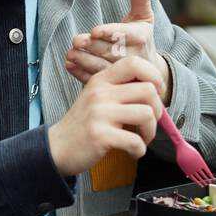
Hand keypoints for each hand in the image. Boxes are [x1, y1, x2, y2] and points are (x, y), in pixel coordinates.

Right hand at [47, 56, 164, 175]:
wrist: (57, 147)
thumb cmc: (84, 123)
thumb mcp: (97, 97)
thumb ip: (120, 89)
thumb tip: (156, 89)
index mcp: (101, 80)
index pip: (134, 63)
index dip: (153, 75)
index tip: (156, 92)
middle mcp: (101, 92)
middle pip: (148, 90)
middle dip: (157, 109)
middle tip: (149, 123)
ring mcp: (100, 113)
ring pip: (146, 114)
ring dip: (150, 131)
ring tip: (142, 139)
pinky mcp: (100, 135)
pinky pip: (135, 141)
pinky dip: (140, 150)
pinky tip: (132, 152)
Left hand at [64, 0, 171, 103]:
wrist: (147, 71)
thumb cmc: (140, 39)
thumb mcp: (143, 18)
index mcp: (142, 38)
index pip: (126, 34)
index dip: (110, 32)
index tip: (95, 30)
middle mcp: (135, 58)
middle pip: (112, 52)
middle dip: (93, 47)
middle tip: (76, 41)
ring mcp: (124, 75)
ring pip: (104, 68)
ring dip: (85, 61)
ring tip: (70, 54)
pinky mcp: (113, 85)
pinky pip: (97, 80)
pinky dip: (81, 74)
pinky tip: (70, 65)